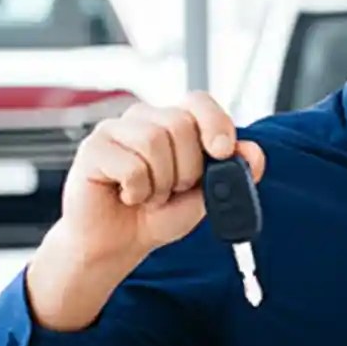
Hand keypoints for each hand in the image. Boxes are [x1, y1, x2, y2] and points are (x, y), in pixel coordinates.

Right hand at [25, 92, 265, 331]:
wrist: (119, 244)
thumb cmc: (159, 214)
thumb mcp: (207, 196)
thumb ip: (232, 173)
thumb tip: (254, 151)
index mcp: (175, 124)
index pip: (198, 101)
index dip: (214, 122)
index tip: (221, 151)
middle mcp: (145, 119)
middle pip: (180, 123)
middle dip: (188, 168)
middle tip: (174, 189)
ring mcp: (115, 130)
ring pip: (154, 141)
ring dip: (161, 182)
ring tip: (150, 195)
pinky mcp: (92, 148)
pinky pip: (131, 166)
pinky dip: (138, 191)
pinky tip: (127, 196)